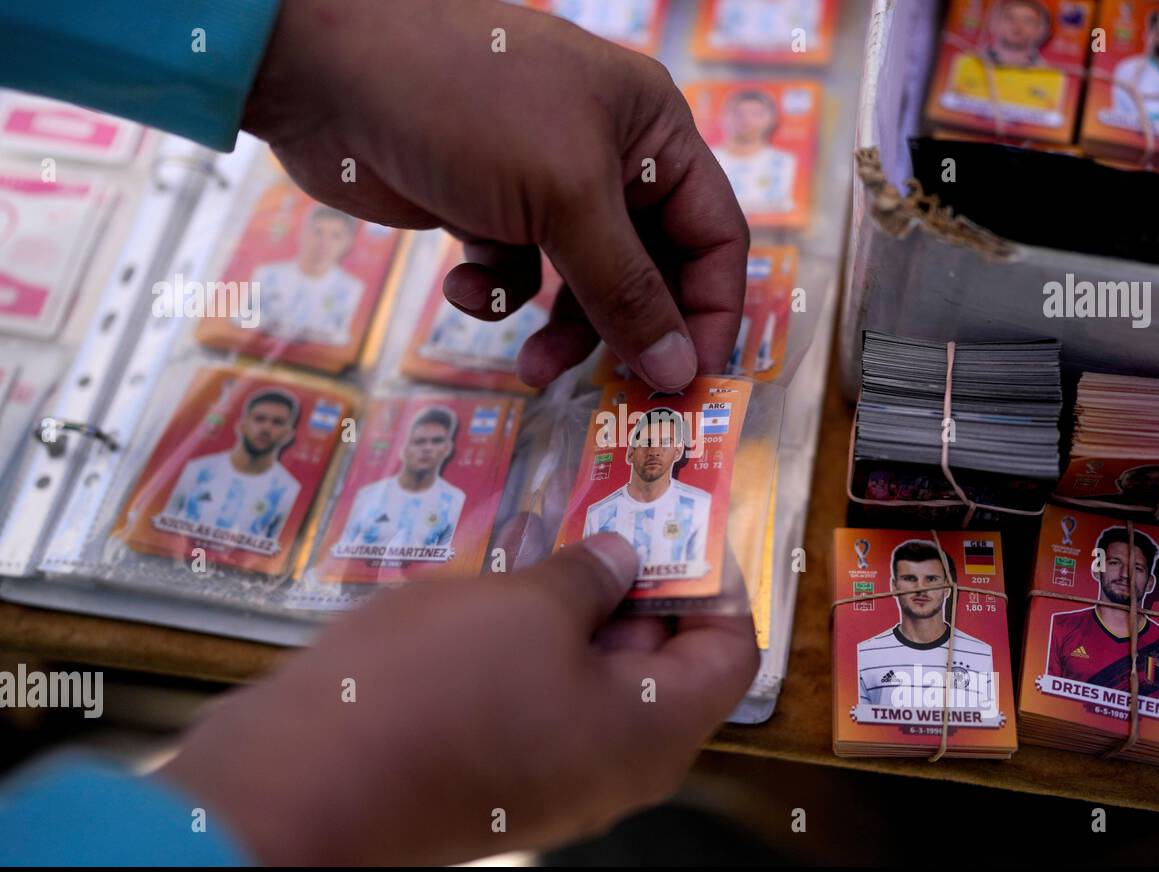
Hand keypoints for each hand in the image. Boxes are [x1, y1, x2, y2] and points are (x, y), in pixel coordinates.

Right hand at [159, 535, 758, 864]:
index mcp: (653, 730)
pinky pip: (532, 684)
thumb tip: (624, 558)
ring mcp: (548, 764)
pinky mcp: (488, 758)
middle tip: (616, 498)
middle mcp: (613, 758)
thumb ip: (590, 575)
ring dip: (575, 593)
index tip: (687, 515)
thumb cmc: (438, 688)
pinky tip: (501, 564)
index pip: (730, 652)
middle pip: (660, 656)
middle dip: (641, 573)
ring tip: (557, 514)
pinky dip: (529, 627)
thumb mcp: (528, 607)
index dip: (717, 578)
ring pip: (587, 665)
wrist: (301, 784)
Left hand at [242, 0, 748, 390]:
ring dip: (563, 329)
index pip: (716, 235)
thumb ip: (627, 291)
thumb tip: (680, 369)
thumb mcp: (566, 197)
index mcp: (653, 132)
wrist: (326, 72)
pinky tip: (463, 285)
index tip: (692, 382)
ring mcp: (546, 186)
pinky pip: (520, 274)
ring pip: (584, 285)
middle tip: (618, 393)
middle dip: (628, 329)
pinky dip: (497, 290)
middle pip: (652, 270)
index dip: (711, 311)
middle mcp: (611, 159)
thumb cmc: (466, 106)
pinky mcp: (490, 211)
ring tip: (532, 368)